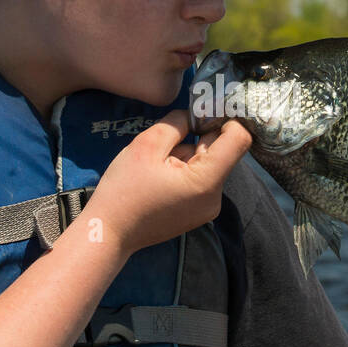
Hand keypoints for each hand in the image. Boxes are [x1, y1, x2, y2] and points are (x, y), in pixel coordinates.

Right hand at [84, 110, 251, 257]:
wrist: (108, 232)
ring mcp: (208, 208)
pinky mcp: (198, 213)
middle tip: (167, 140)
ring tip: (157, 165)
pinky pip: (200, 180)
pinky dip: (185, 170)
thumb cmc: (124, 190)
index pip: (239, 139)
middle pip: (221, 152)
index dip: (226, 120)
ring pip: (209, 164)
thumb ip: (176, 124)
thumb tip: (194, 115)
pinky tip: (160, 177)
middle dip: (198, 138)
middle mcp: (214, 198)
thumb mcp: (146, 145)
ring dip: (188, 154)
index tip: (202, 113)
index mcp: (206, 182)